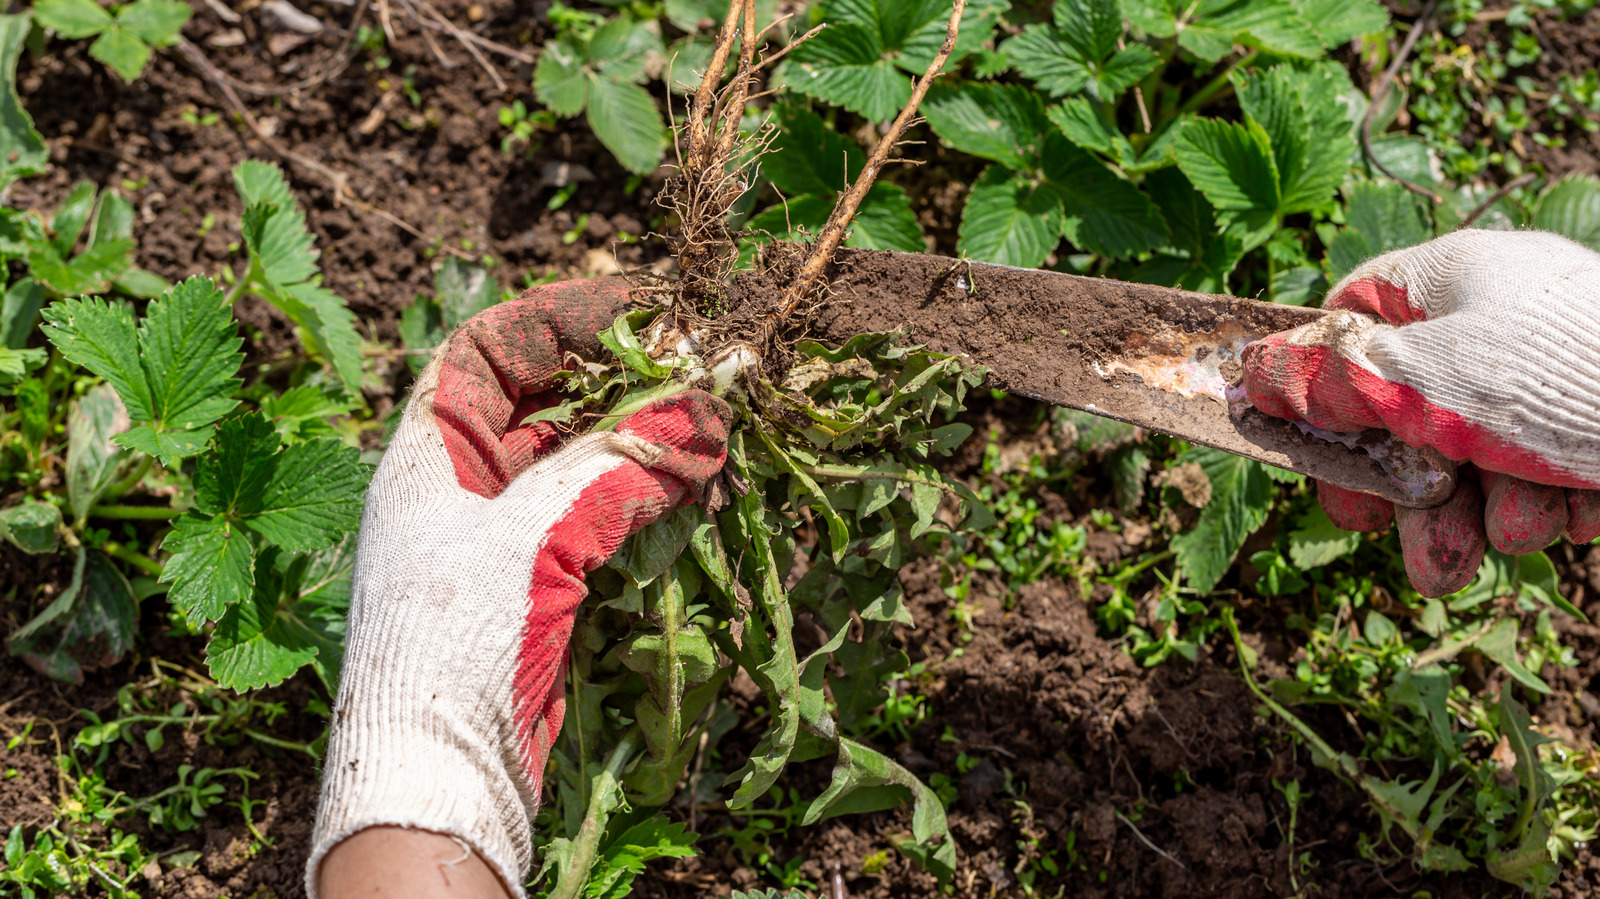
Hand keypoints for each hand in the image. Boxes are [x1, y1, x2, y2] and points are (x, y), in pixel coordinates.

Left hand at [307, 279, 730, 896]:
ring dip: (645, 437)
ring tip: (711, 426)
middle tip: (697, 365)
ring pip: (581, 455)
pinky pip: (598, 512)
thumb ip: (621, 464)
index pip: (492, 346)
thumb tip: (706, 406)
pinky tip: (698, 486)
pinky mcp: (538, 578)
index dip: (563, 315)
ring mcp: (500, 531)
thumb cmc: (456, 640)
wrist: (442, 769)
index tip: (643, 308)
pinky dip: (647, 494)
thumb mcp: (534, 533)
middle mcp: (460, 480)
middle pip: (546, 395)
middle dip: (622, 377)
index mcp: (429, 450)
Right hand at [1241, 230, 1599, 596]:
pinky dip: (1551, 511)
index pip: (1351, 319)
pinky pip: (1543, 483)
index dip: (1319, 389)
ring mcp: (1555, 387)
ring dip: (1476, 516)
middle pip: (1406, 411)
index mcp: (1454, 282)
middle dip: (1402, 488)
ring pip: (1474, 464)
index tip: (1307, 450)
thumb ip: (1334, 379)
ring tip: (1497, 541)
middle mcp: (1502, 328)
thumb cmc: (1579, 376)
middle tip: (1391, 533)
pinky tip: (1578, 515)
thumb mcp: (1432, 378)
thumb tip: (1248, 369)